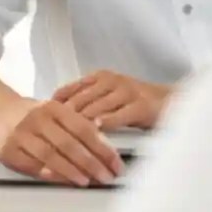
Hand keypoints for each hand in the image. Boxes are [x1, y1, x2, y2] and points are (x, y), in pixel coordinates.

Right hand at [0, 97, 123, 186]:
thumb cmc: (33, 115)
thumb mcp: (56, 112)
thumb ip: (77, 127)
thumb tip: (106, 150)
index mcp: (54, 107)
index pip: (83, 128)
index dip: (102, 147)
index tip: (116, 163)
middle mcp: (37, 119)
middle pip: (69, 143)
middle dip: (91, 163)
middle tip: (107, 176)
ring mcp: (21, 135)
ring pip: (51, 155)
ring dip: (71, 171)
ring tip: (88, 181)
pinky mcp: (9, 151)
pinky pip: (32, 165)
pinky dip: (48, 173)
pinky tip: (62, 179)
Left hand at [53, 70, 172, 129]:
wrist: (170, 100)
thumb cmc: (136, 100)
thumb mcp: (108, 93)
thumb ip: (87, 98)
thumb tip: (58, 108)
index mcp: (101, 77)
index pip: (72, 89)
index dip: (56, 105)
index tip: (41, 116)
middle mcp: (112, 81)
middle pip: (81, 99)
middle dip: (65, 116)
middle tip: (50, 130)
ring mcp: (127, 92)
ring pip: (98, 107)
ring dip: (82, 123)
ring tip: (67, 134)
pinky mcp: (141, 106)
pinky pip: (119, 115)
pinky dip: (106, 122)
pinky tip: (96, 130)